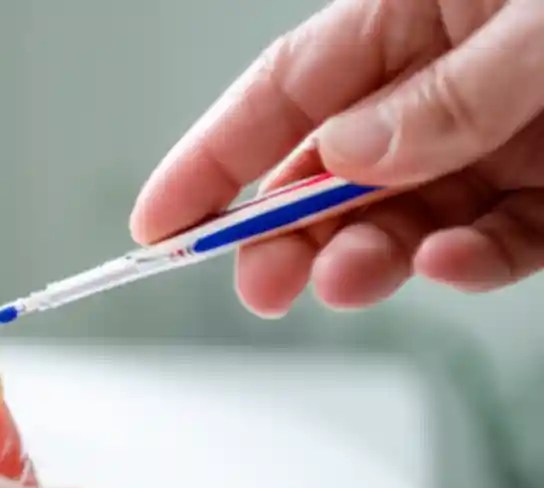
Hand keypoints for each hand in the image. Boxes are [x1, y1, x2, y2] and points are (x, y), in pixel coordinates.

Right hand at [131, 0, 543, 316]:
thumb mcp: (531, 22)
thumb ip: (446, 95)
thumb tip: (348, 154)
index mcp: (415, 14)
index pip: (283, 92)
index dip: (210, 159)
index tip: (159, 225)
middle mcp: (447, 82)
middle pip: (333, 171)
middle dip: (285, 234)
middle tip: (260, 282)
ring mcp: (500, 139)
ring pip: (406, 218)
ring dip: (367, 259)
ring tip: (348, 281)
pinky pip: (502, 241)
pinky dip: (473, 263)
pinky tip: (451, 261)